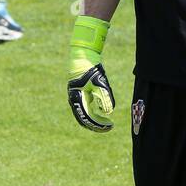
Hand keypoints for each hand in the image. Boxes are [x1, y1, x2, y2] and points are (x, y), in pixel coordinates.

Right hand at [67, 15, 114, 131]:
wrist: (82, 57)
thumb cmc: (91, 69)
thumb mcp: (100, 82)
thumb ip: (105, 96)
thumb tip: (109, 112)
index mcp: (77, 98)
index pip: (88, 117)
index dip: (99, 124)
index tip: (110, 126)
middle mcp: (75, 100)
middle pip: (85, 119)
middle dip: (96, 125)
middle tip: (109, 127)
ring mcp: (76, 97)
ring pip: (84, 115)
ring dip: (95, 120)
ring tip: (106, 123)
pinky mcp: (80, 94)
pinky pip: (86, 108)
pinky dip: (93, 114)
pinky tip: (102, 113)